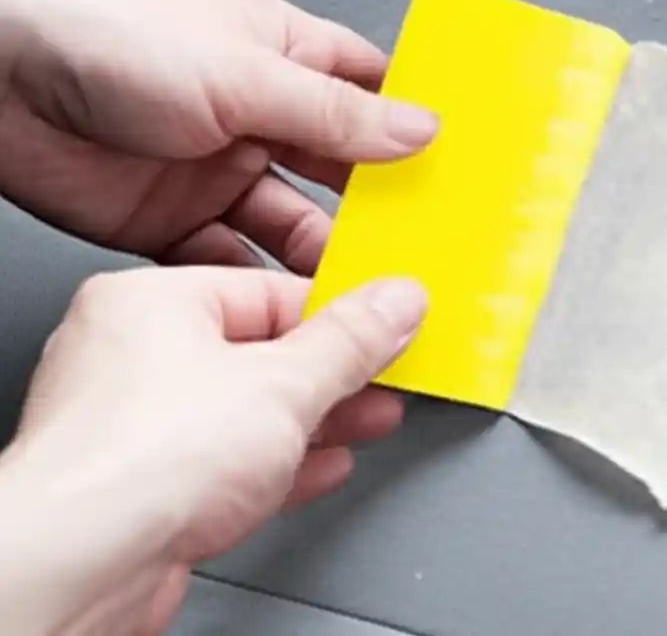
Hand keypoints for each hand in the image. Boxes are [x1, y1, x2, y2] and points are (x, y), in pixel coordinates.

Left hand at [0, 0, 436, 271]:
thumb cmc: (105, 33)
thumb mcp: (242, 72)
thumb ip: (334, 113)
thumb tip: (416, 130)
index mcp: (279, 55)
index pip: (368, 90)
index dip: (412, 126)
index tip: (458, 168)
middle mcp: (254, 115)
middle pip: (338, 172)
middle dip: (379, 208)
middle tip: (423, 246)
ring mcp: (214, 172)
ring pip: (292, 226)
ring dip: (325, 257)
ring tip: (366, 290)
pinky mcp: (171, 223)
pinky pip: (233, 263)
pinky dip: (264, 288)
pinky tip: (294, 308)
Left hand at [0, 267, 425, 634]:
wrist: (82, 565)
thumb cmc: (142, 462)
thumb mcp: (286, 383)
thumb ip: (352, 342)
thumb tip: (396, 302)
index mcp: (150, 303)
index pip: (269, 290)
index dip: (340, 312)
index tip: (388, 325)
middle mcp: (129, 355)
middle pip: (260, 353)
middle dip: (334, 375)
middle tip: (385, 377)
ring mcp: (132, 425)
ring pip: (245, 412)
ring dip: (315, 421)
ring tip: (369, 421)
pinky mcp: (142, 486)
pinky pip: (226, 461)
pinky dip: (279, 463)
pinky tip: (321, 466)